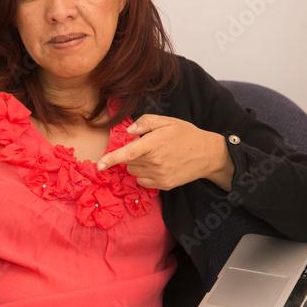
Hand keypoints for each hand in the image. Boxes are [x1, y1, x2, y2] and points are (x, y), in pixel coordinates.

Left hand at [97, 115, 233, 190]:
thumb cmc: (186, 135)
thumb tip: (129, 131)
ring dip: (137, 165)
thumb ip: (146, 122)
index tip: (99, 165)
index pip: (128, 153)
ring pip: (134, 172)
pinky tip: (158, 166)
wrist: (208, 155)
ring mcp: (160, 175)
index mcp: (154, 144)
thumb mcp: (168, 121)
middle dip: (131, 154)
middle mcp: (156, 162)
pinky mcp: (164, 185)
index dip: (111, 159)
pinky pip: (143, 181)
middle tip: (147, 147)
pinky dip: (145, 174)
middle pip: (129, 162)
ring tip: (155, 156)